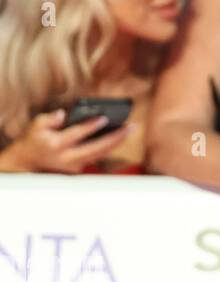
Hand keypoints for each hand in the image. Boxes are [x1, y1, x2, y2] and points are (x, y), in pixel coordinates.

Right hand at [0, 109, 131, 173]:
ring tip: (130, 129)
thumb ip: (49, 119)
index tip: (104, 118)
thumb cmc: (33, 139)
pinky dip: (110, 146)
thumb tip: (62, 113)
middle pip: (96, 148)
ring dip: (117, 142)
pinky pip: (98, 156)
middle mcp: (67, 157)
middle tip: (131, 126)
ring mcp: (74, 165)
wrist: (27, 161)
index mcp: (55, 145)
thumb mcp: (35, 125)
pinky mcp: (78, 168)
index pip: (76, 134)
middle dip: (115, 137)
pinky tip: (121, 136)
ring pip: (101, 154)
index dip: (90, 126)